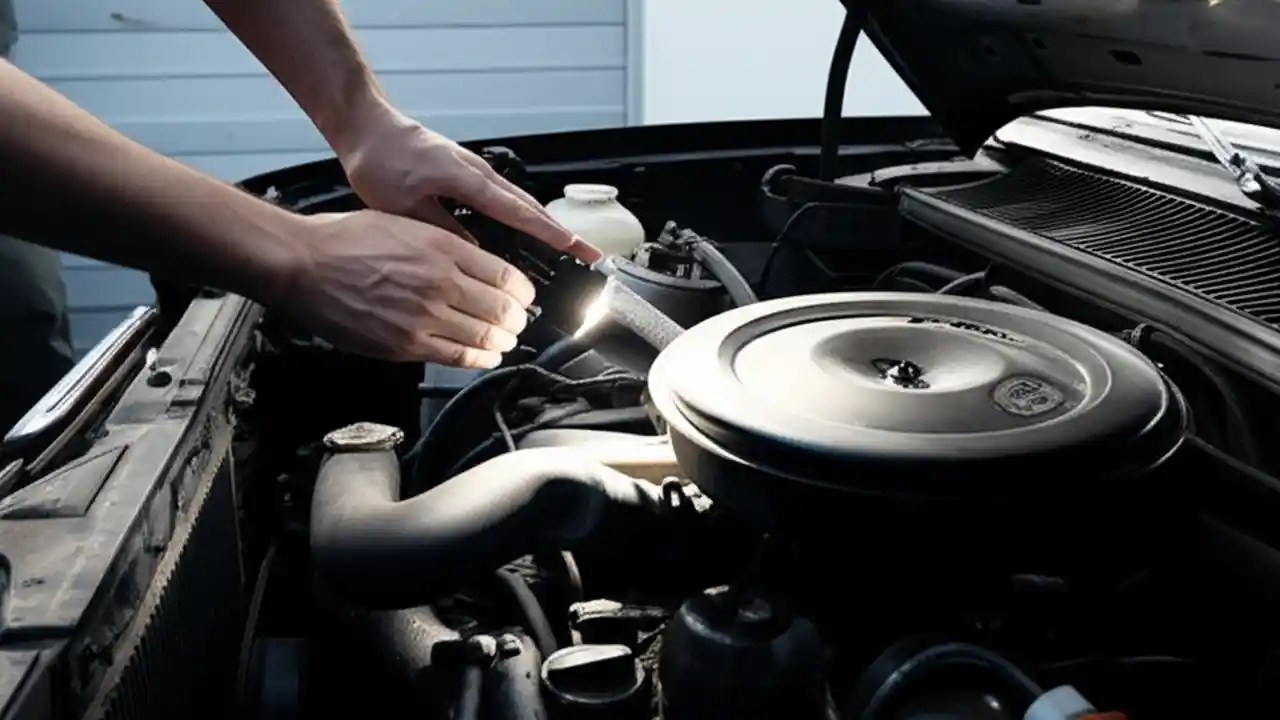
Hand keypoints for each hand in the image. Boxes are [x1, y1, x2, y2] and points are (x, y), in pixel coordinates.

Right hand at [279, 210, 535, 367]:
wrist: (304, 264)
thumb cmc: (345, 240)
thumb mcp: (406, 225)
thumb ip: (446, 246)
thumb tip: (478, 264)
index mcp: (443, 248)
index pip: (506, 275)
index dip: (523, 291)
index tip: (524, 296)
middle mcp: (439, 283)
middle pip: (503, 310)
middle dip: (517, 319)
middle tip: (518, 321)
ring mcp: (424, 317)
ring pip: (486, 337)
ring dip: (503, 341)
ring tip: (505, 340)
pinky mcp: (406, 345)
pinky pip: (457, 357)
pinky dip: (479, 359)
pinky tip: (484, 356)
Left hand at [334, 100, 602, 264]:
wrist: (367, 125)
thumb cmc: (379, 159)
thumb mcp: (403, 206)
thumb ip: (441, 231)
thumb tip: (472, 255)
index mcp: (466, 178)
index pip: (517, 211)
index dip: (548, 233)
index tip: (574, 248)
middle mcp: (478, 171)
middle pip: (530, 205)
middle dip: (561, 231)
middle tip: (589, 252)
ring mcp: (475, 169)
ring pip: (520, 199)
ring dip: (546, 223)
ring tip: (570, 245)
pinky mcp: (468, 170)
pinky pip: (505, 195)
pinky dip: (524, 213)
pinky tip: (528, 227)